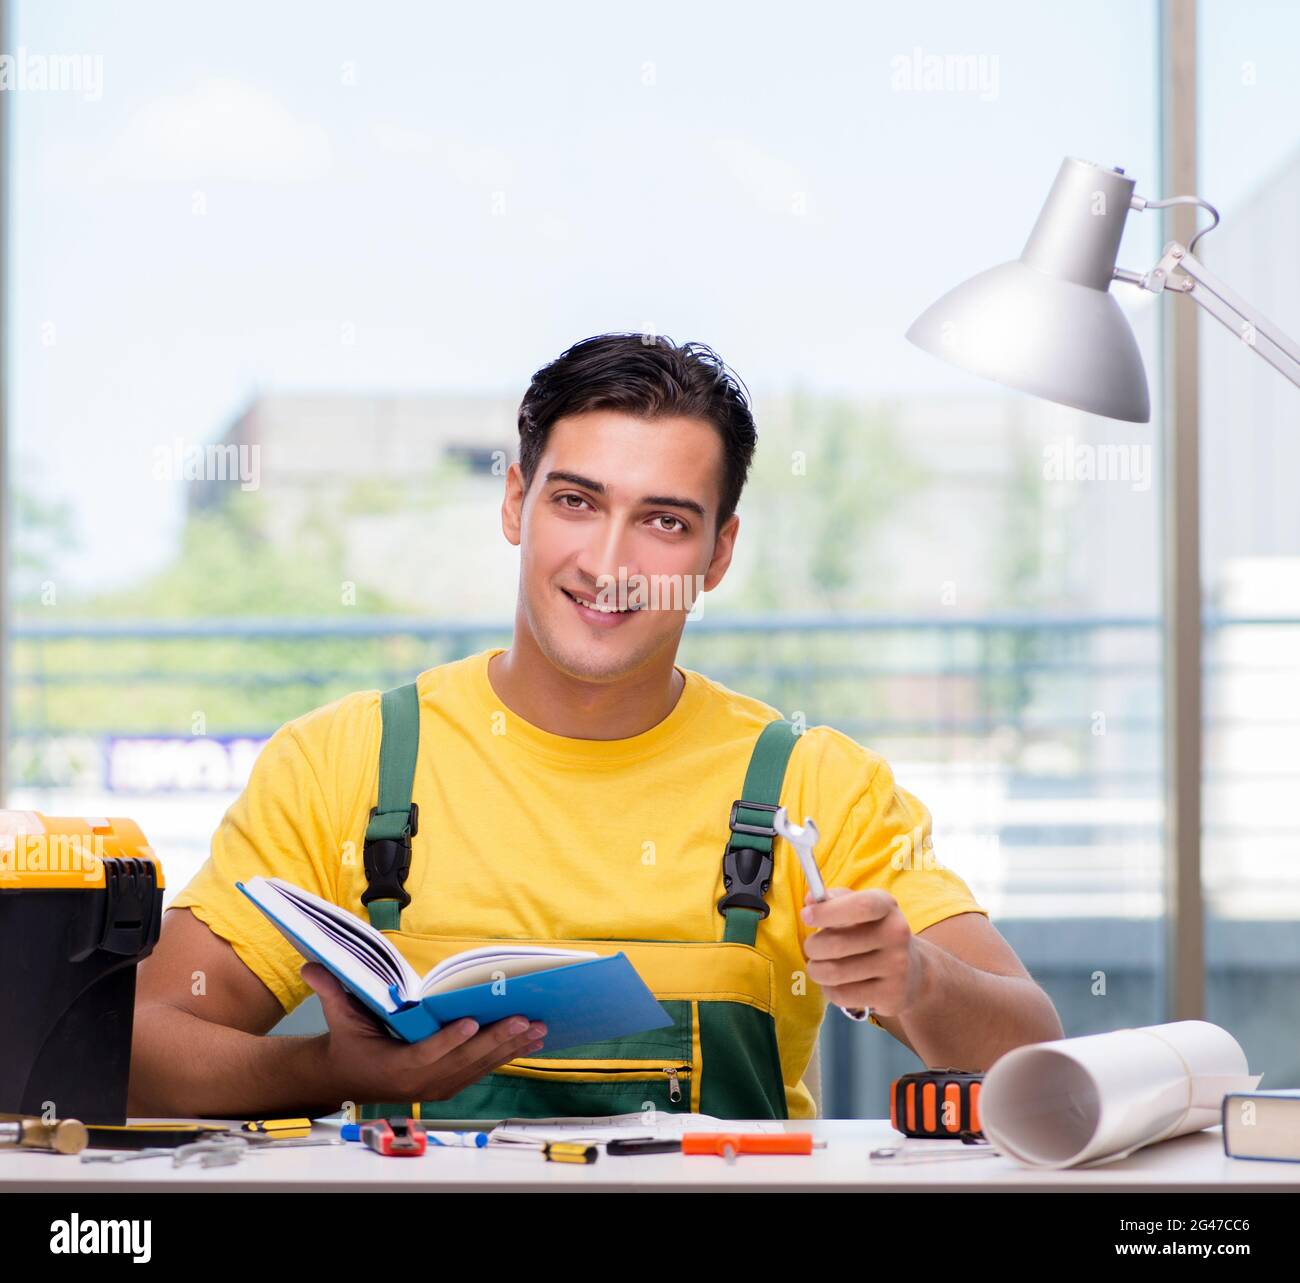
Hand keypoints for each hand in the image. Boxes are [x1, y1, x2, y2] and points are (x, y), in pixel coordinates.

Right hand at [300, 962, 546, 1103]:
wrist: (349, 1078)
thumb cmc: (350, 1044)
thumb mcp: (339, 1018)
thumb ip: (331, 991)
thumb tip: (310, 965)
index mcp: (396, 1067)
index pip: (426, 1054)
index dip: (449, 1040)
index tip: (471, 1022)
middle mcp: (422, 1081)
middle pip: (464, 1061)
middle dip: (498, 1040)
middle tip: (526, 1019)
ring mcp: (439, 1085)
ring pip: (480, 1066)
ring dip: (512, 1047)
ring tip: (540, 1028)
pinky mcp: (451, 1084)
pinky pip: (483, 1069)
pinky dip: (507, 1055)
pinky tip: (531, 1041)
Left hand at [801, 887, 925, 1018]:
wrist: (913, 972)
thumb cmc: (873, 933)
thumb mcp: (859, 909)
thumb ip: (834, 900)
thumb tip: (810, 901)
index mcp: (887, 907)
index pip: (861, 906)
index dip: (828, 911)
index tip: (806, 916)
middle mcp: (896, 935)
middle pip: (836, 944)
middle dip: (812, 947)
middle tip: (812, 948)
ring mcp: (897, 967)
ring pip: (834, 972)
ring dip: (816, 970)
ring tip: (819, 966)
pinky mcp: (891, 996)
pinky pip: (841, 995)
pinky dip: (829, 989)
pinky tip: (837, 983)